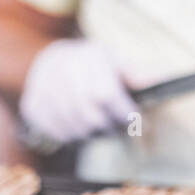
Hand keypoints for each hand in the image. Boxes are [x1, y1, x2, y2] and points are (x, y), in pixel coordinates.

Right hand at [19, 39, 134, 146]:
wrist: (47, 63)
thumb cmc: (89, 65)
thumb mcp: (114, 61)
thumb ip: (136, 74)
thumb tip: (161, 79)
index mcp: (86, 58)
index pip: (105, 94)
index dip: (123, 112)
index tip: (136, 121)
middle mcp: (61, 72)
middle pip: (91, 118)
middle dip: (110, 127)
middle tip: (118, 125)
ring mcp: (43, 91)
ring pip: (75, 130)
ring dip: (93, 134)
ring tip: (99, 125)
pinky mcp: (33, 107)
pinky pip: (57, 134)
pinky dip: (73, 136)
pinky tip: (79, 126)